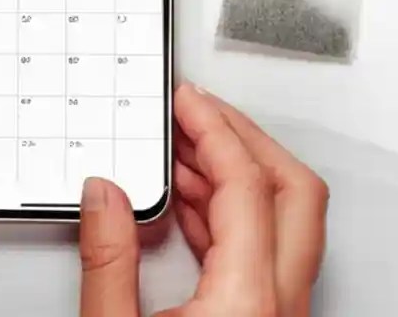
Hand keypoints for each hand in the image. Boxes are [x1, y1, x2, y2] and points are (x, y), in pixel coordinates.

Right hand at [78, 84, 328, 316]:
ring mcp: (283, 313)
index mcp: (248, 302)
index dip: (215, 131)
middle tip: (201, 112)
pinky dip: (235, 213)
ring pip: (289, 219)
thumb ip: (108, 263)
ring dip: (239, 175)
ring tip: (184, 150)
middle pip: (294, 192)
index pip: (248, 187)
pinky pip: (270, 250)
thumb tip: (103, 197)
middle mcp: (281, 305)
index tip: (188, 103)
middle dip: (245, 139)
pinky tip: (191, 202)